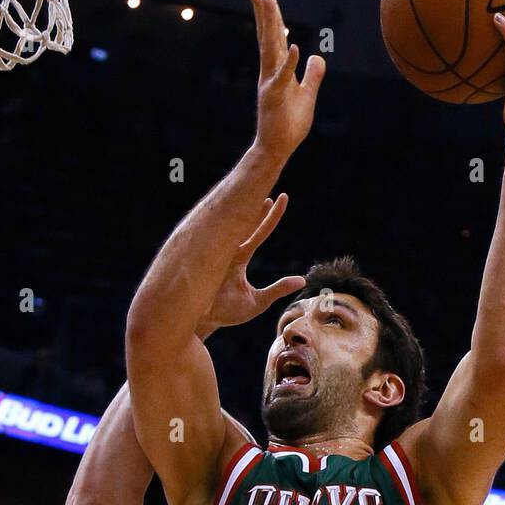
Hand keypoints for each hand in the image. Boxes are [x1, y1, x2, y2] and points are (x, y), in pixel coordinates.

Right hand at [197, 194, 304, 339]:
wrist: (203, 324)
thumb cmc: (227, 314)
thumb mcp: (258, 301)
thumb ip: (278, 289)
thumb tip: (302, 280)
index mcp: (239, 257)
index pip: (260, 231)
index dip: (270, 216)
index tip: (281, 198)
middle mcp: (228, 250)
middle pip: (245, 221)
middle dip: (255, 202)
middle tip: (266, 181)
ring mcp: (217, 252)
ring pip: (232, 225)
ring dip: (243, 207)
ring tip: (255, 187)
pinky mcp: (208, 258)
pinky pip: (218, 238)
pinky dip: (225, 223)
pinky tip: (233, 209)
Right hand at [247, 0, 325, 163]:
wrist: (277, 148)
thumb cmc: (289, 124)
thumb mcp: (307, 95)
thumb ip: (313, 75)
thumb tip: (317, 57)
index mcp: (276, 69)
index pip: (274, 36)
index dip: (270, 14)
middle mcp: (270, 71)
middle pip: (267, 34)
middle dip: (263, 9)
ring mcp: (271, 83)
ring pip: (270, 47)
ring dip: (269, 23)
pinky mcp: (275, 98)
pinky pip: (283, 77)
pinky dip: (289, 62)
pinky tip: (294, 46)